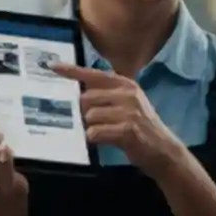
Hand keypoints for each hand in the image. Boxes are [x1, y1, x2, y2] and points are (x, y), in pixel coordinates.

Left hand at [52, 64, 186, 179]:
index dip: (71, 70)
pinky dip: (95, 138)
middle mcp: (127, 93)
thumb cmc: (141, 126)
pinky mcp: (126, 129)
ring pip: (89, 116)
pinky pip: (94, 132)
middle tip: (98, 123)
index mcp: (125, 84)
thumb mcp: (128, 103)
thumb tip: (79, 93)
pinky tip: (106, 140)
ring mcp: (128, 111)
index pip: (93, 74)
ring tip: (106, 132)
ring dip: (91, 127)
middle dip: (85, 113)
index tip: (52, 66)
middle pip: (86, 98)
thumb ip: (107, 95)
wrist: (163, 149)